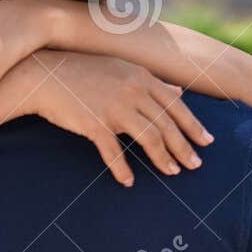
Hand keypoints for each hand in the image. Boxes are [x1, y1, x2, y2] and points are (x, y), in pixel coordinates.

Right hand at [24, 53, 212, 186]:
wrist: (44, 75)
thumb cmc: (83, 73)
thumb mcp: (121, 70)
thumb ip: (151, 82)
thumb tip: (179, 92)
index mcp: (140, 77)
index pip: (176, 104)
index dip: (193, 125)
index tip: (207, 142)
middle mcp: (132, 91)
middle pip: (167, 124)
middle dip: (184, 147)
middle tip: (195, 166)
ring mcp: (114, 107)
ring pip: (149, 138)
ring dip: (163, 159)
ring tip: (172, 173)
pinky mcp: (94, 124)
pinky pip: (114, 153)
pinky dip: (123, 170)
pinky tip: (128, 182)